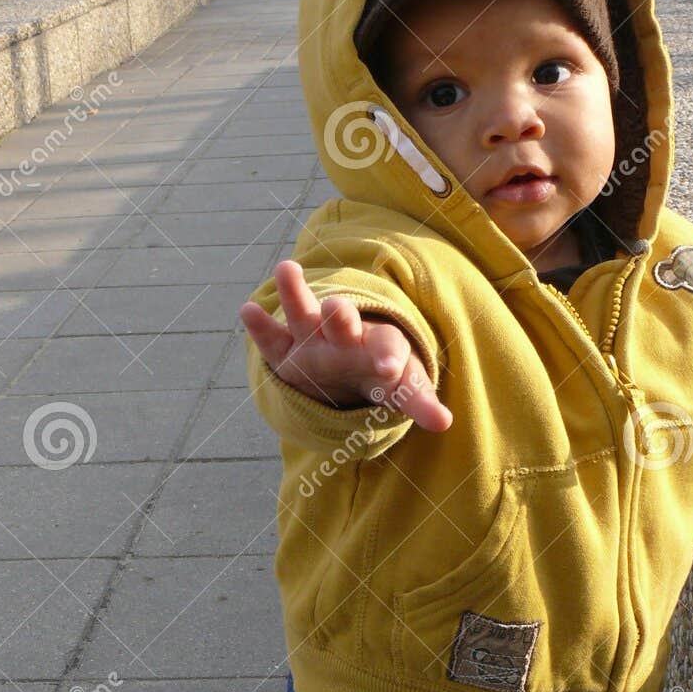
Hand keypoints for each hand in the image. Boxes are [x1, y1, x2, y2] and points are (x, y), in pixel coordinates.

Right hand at [239, 259, 451, 432]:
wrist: (350, 366)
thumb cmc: (380, 374)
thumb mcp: (402, 389)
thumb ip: (419, 401)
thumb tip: (445, 423)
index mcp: (376, 345)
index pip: (385, 346)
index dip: (388, 356)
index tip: (391, 366)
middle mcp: (344, 336)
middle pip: (343, 323)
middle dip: (341, 317)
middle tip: (338, 307)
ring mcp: (312, 340)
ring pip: (303, 315)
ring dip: (296, 294)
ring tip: (287, 268)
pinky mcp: (286, 351)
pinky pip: (271, 339)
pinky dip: (259, 327)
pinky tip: (247, 309)